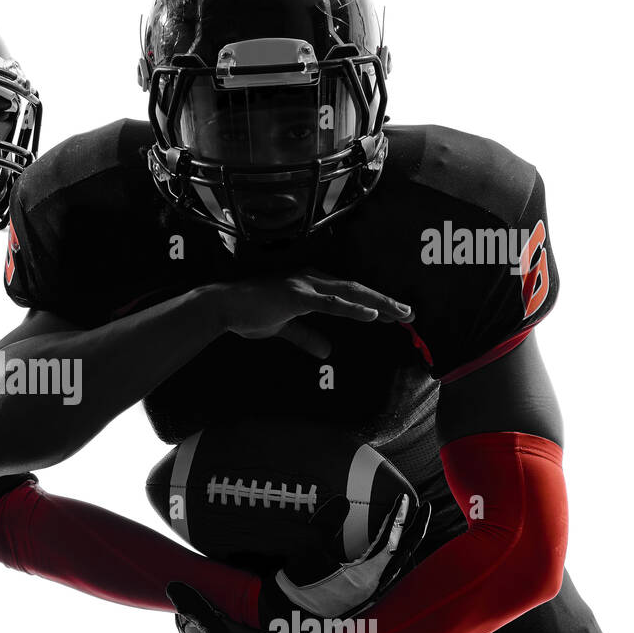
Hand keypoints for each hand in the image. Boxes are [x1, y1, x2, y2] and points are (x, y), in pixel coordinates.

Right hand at [209, 268, 412, 358]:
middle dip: (385, 301)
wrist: (223, 307)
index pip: (348, 295)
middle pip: (357, 290)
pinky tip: (371, 314)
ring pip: (351, 293)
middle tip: (410, 314)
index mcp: (310, 288)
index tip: (393, 315)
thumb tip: (327, 350)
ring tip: (400, 313)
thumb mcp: (283, 328)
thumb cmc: (248, 314)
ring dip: (378, 303)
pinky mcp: (297, 297)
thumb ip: (307, 337)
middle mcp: (312, 281)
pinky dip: (353, 308)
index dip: (373, 304)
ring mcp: (305, 287)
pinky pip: (331, 303)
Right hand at [275, 493, 430, 617]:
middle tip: (425, 506)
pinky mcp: (366, 592)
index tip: (403, 498)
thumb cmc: (301, 585)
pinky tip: (393, 543)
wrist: (292, 614)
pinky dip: (395, 551)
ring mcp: (373, 590)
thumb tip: (342, 500)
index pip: (390, 541)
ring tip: (413, 521)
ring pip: (399, 561)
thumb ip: (326, 524)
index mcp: (366, 576)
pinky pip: (389, 568)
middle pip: (404, 552)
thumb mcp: (310, 550)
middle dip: (416, 528)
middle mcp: (376, 585)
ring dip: (407, 540)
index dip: (398, 518)